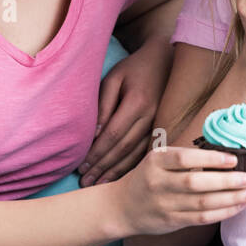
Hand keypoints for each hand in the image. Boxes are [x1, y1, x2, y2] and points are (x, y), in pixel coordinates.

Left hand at [79, 38, 172, 186]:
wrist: (164, 60)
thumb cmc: (133, 68)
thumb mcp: (113, 79)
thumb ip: (103, 105)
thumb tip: (94, 135)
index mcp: (138, 102)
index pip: (113, 134)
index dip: (96, 152)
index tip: (81, 166)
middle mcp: (152, 116)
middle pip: (124, 148)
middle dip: (103, 167)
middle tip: (85, 182)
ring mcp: (160, 124)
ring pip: (136, 154)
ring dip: (116, 172)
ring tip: (98, 184)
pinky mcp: (163, 128)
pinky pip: (146, 152)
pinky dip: (131, 166)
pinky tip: (119, 177)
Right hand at [107, 145, 245, 235]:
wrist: (121, 207)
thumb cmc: (148, 177)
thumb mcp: (157, 160)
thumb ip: (183, 157)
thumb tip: (224, 154)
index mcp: (156, 162)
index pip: (184, 158)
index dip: (210, 159)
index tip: (233, 160)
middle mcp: (158, 183)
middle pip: (196, 183)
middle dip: (227, 181)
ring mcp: (165, 205)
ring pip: (202, 203)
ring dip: (232, 199)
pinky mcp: (172, 222)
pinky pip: (201, 218)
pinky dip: (223, 212)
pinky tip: (239, 206)